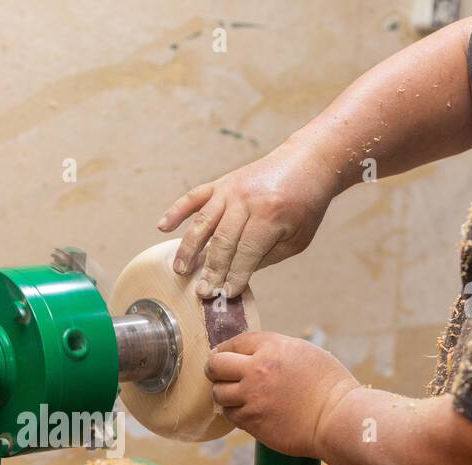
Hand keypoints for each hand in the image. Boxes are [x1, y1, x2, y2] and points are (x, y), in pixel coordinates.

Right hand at [156, 141, 336, 297]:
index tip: (225, 295)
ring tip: (180, 270)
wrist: (308, 162)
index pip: (246, 254)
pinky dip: (177, 211)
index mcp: (270, 215)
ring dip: (188, 249)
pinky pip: (194, 197)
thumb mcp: (297, 237)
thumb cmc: (305, 205)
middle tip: (202, 292)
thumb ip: (266, 256)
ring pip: (202, 222)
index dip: (235, 277)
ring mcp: (231, 189)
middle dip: (211, 270)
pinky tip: (162, 227)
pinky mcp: (221, 182)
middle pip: (221, 241)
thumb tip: (235, 275)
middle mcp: (246, 200)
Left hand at [206, 331, 358, 457]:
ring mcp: (252, 397)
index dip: (224, 349)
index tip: (220, 355)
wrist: (336, 418)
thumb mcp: (304, 352)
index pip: (235, 342)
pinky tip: (245, 410)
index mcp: (272, 348)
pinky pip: (231, 414)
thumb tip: (252, 355)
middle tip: (216, 373)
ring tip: (233, 395)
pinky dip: (234, 412)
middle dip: (213, 369)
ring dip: (223, 393)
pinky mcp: (252, 421)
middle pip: (216, 365)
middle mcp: (257, 370)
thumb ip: (275, 350)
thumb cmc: (329, 385)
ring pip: (218, 393)